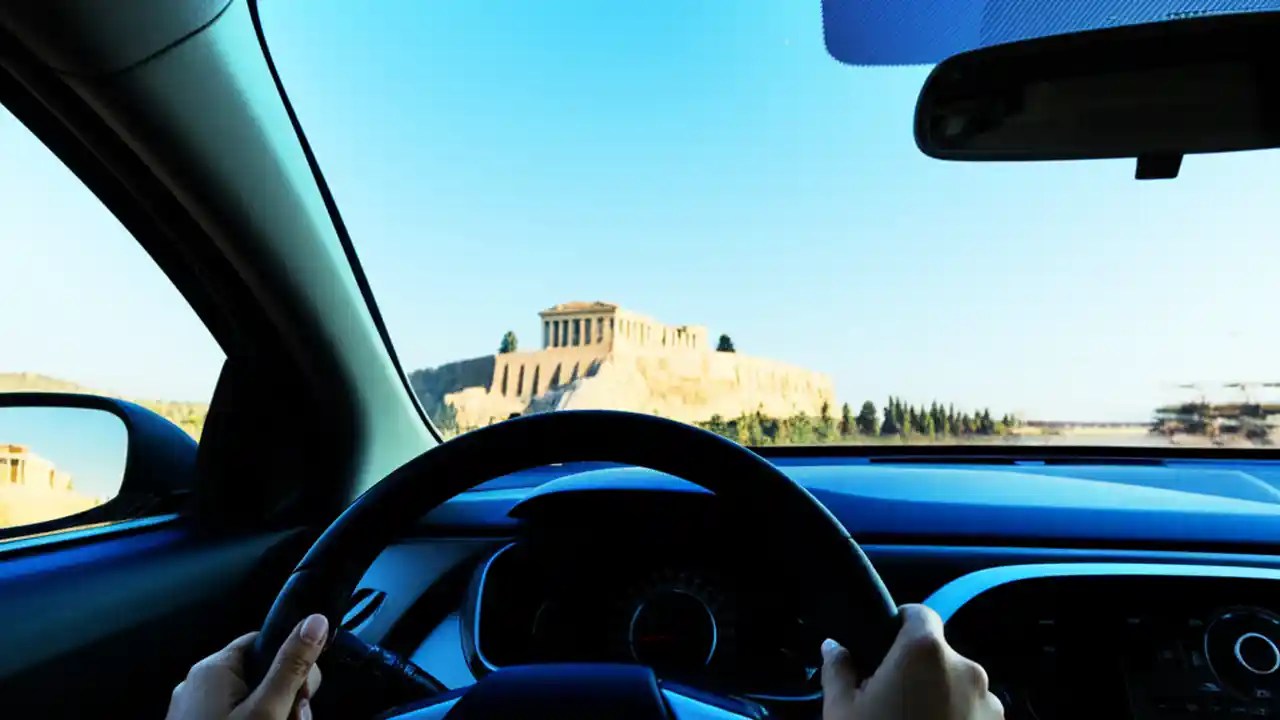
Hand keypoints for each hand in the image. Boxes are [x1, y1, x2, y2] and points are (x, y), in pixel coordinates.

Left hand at [166, 614, 327, 719]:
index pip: (265, 643)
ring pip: (250, 701)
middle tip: (291, 719)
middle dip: (285, 697)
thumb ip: (292, 666)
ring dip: (273, 715)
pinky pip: (232, 716)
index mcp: (213, 668)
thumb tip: (316, 620)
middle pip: (261, 675)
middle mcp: (197, 684)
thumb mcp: (268, 710)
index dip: (293, 664)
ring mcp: (192, 711)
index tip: (303, 691)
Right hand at [821, 604, 1002, 718]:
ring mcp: (988, 703)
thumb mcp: (841, 710)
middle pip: (937, 655)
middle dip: (916, 671)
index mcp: (924, 651)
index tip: (884, 647)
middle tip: (889, 699)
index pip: (919, 614)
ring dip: (939, 697)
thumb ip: (838, 669)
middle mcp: (965, 669)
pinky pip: (973, 713)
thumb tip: (834, 648)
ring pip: (957, 686)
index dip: (899, 625)